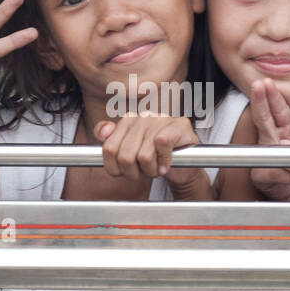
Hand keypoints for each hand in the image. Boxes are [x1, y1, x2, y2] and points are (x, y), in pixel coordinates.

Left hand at [94, 113, 210, 198]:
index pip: (109, 148)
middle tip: (143, 173)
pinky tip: (165, 166)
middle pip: (125, 156)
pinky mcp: (178, 126)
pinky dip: (164, 162)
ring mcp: (160, 120)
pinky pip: (162, 145)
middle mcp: (142, 118)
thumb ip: (111, 142)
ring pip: (144, 155)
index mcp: (127, 121)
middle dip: (133, 173)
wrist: (187, 161)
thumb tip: (102, 133)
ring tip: (155, 169)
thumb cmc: (157, 156)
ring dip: (150, 170)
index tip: (123, 172)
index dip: (115, 168)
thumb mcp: (130, 151)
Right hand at [247, 79, 289, 201]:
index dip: (274, 98)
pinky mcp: (261, 175)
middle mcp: (273, 142)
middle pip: (264, 120)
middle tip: (258, 86)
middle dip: (261, 102)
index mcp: (287, 132)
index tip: (267, 83)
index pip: (280, 112)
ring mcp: (264, 158)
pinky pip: (276, 172)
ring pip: (277, 150)